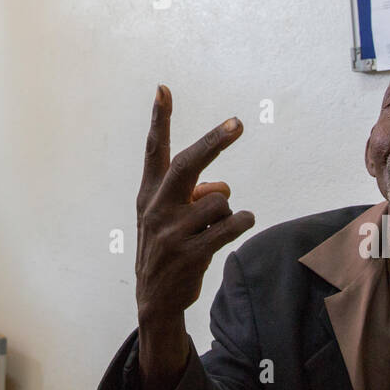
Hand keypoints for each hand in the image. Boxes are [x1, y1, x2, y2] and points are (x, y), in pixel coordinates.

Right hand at [134, 85, 253, 389]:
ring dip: (227, 210)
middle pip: (189, 164)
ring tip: (212, 228)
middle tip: (238, 122)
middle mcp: (156, 207)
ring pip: (220, 199)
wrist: (155, 300)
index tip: (162, 88)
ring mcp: (171, 231)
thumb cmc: (168, 247)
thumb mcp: (168, 217)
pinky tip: (235, 227)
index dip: (159, 119)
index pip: (154, 149)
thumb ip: (192, 194)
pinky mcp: (190, 253)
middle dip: (214, 141)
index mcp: (148, 193)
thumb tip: (224, 187)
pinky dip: (241, 221)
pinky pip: (231, 223)